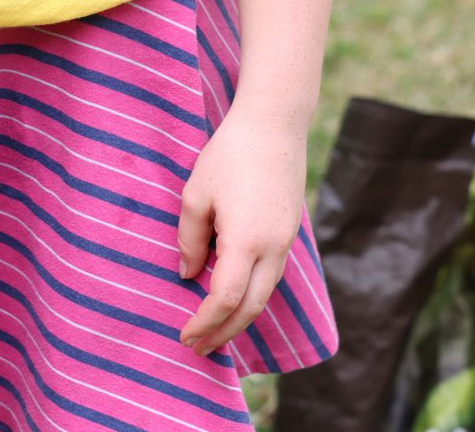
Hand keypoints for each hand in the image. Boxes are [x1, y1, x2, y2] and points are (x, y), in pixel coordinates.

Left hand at [177, 102, 307, 353]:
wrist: (275, 125)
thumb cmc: (229, 155)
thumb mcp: (196, 195)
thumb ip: (190, 240)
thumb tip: (188, 275)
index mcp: (247, 241)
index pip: (225, 298)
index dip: (205, 322)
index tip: (185, 336)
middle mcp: (273, 249)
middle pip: (250, 307)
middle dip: (224, 332)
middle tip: (199, 348)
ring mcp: (286, 242)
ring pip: (264, 295)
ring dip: (239, 317)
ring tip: (214, 330)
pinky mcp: (289, 232)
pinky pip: (271, 276)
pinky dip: (251, 295)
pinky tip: (233, 297)